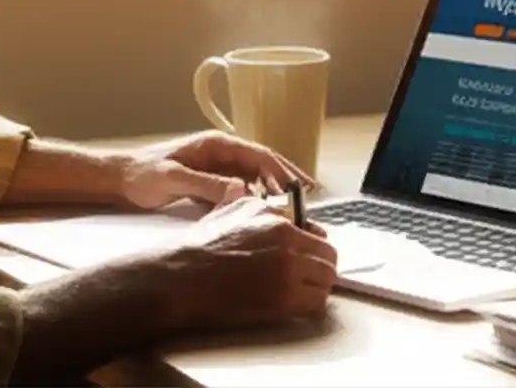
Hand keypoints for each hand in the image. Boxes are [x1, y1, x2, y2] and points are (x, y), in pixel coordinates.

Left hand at [119, 130, 315, 209]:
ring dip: (273, 190)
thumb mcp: (174, 179)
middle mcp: (221, 154)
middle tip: (308, 195)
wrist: (119, 179)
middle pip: (262, 164)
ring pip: (255, 177)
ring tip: (292, 207)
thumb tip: (242, 190)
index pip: (257, 154)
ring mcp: (218, 168)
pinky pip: (242, 189)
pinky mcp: (212, 183)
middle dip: (286, 177)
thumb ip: (207, 184)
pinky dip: (257, 199)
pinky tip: (266, 213)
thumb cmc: (142, 174)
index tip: (297, 185)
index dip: (281, 169)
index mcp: (216, 145)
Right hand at [166, 197, 337, 329]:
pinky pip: (314, 305)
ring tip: (302, 289)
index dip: (317, 248)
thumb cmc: (206, 243)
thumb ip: (272, 210)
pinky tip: (295, 301)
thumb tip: (297, 220)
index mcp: (281, 224)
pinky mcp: (281, 303)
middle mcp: (290, 249)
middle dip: (321, 268)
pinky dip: (310, 304)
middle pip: (330, 262)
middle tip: (309, 274)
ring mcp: (287, 278)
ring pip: (326, 284)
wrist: (185, 276)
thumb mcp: (238, 209)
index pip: (322, 238)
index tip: (311, 255)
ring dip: (317, 286)